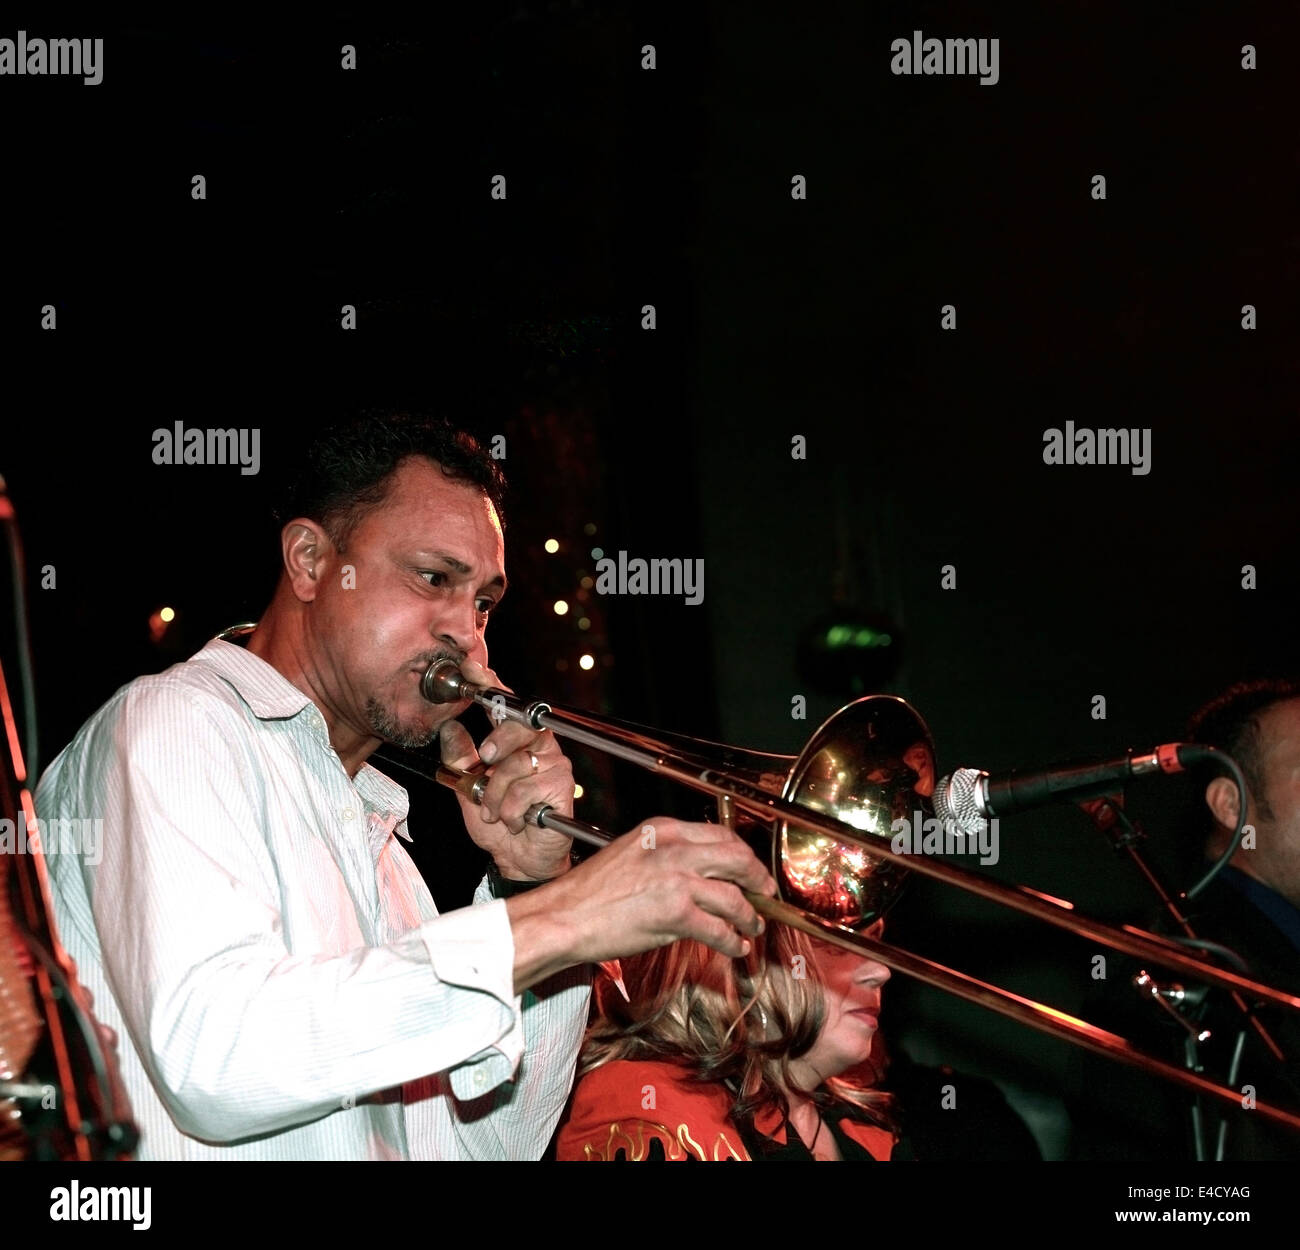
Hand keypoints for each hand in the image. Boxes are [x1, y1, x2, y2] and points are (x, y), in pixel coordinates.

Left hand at [439, 658, 574, 881]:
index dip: (489, 683)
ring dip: (496, 795)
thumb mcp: (468, 790)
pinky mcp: (563, 786)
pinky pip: (526, 789)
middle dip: (498, 741)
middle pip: (520, 724)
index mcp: (515, 741)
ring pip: (517, 764)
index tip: (470, 668)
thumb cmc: (499, 823)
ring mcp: (554, 764)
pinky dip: (511, 810)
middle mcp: (539, 746)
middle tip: (485, 762)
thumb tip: (449, 727)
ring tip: (497, 813)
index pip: (504, 705)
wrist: (519, 860)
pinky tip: (516, 821)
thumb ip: (460, 759)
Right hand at [505, 817, 778, 988]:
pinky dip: (733, 941)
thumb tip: (702, 874)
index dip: (744, 853)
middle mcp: (674, 848)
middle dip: (758, 878)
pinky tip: (735, 947)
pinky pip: (719, 928)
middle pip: (738, 858)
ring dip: (750, 915)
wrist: (563, 917)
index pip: (721, 834)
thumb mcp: (632, 854)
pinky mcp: (675, 913)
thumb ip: (668, 856)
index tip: (751, 868)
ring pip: (735, 895)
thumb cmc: (590, 892)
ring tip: (753, 926)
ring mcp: (676, 880)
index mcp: (663, 830)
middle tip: (766, 893)